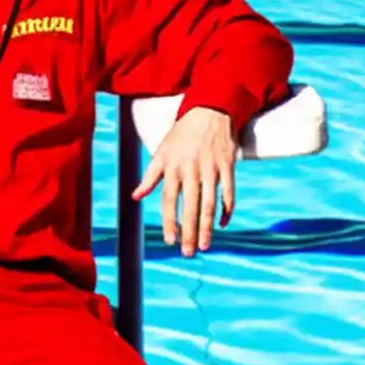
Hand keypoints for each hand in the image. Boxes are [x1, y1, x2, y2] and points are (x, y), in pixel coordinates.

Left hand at [131, 107, 236, 256]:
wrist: (209, 111)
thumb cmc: (180, 135)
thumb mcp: (160, 152)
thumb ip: (149, 176)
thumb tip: (135, 196)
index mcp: (172, 167)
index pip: (168, 200)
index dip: (169, 221)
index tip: (170, 241)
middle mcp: (191, 169)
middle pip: (190, 206)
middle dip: (188, 231)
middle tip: (187, 252)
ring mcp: (211, 168)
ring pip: (210, 203)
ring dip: (207, 226)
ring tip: (204, 245)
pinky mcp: (228, 165)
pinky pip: (229, 192)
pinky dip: (227, 210)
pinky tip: (222, 224)